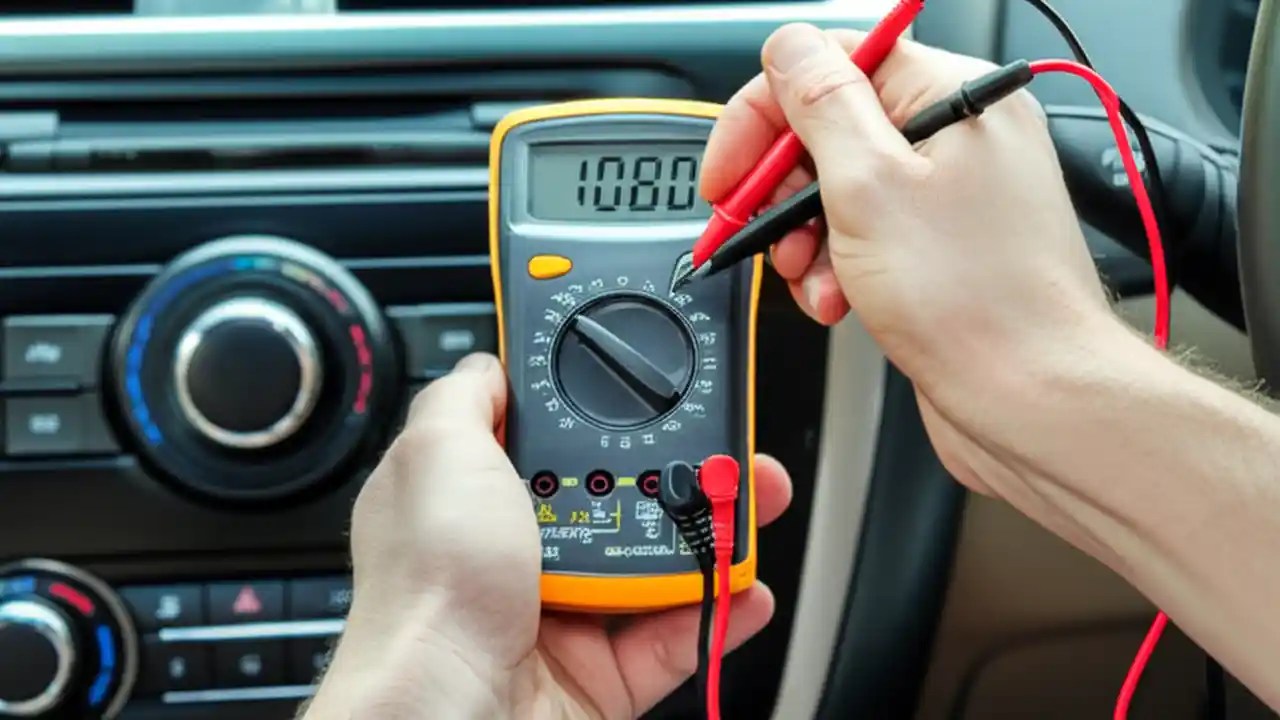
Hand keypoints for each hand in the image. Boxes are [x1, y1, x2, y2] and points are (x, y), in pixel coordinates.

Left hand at [303, 353, 791, 719]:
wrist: (450, 714)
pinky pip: (675, 636)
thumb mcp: (435, 453)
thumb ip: (463, 397)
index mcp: (474, 498)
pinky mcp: (601, 675)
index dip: (601, 410)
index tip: (653, 388)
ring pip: (655, 561)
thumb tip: (489, 363)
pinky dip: (717, 611)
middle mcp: (516, 555)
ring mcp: (561, 615)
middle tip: (725, 447)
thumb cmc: (430, 593)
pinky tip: (746, 585)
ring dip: (711, 528)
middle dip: (680, 467)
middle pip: (617, 495)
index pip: (548, 439)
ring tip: (751, 499)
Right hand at [702, 25, 1116, 495]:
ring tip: (812, 277)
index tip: (729, 171)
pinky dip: (838, 266)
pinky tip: (838, 298)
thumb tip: (790, 48)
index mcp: (951, 97)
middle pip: (830, 129)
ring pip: (840, 189)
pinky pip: (867, 234)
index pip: (832, 62)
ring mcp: (952, 195)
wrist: (1033, 400)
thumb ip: (821, 104)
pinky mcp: (943, 248)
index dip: (765, 114)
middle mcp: (958, 137)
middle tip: (758, 228)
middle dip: (783, 187)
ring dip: (806, 237)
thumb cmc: (977, 304)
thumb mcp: (868, 188)